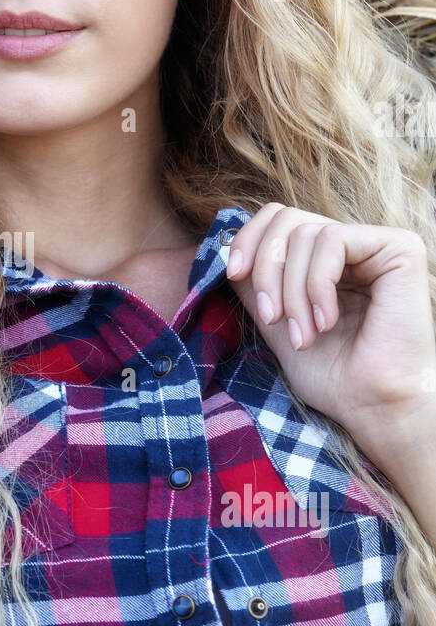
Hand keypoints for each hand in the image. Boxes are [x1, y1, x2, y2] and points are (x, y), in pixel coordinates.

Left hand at [225, 202, 435, 468]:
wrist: (373, 407)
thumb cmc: (333, 376)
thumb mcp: (276, 323)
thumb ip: (256, 285)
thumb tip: (225, 247)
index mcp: (327, 260)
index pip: (279, 219)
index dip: (249, 239)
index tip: (233, 274)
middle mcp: (354, 246)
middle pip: (286, 218)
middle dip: (267, 270)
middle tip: (272, 318)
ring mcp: (377, 244)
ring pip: (306, 234)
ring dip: (292, 292)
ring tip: (303, 336)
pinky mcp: (400, 248)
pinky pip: (333, 241)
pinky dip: (317, 285)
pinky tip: (326, 321)